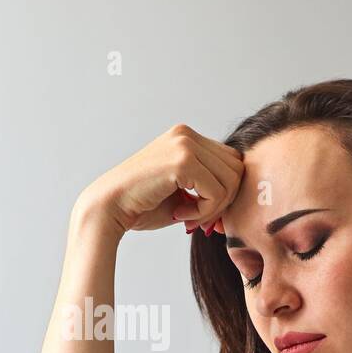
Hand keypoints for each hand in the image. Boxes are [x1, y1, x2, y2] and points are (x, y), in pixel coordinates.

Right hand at [72, 123, 243, 236]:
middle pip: (237, 169)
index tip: (204, 213)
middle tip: (198, 218)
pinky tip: (181, 214)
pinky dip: (204, 211)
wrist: (108, 209)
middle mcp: (186, 134)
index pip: (230, 161)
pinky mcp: (182, 161)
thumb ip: (210, 188)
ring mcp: (184, 144)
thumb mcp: (183, 192)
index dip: (225, 192)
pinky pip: (216, 192)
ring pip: (231, 181)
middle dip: (224, 200)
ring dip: (213, 208)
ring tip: (187, 216)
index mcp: (186, 137)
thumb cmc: (141, 206)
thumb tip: (244, 200)